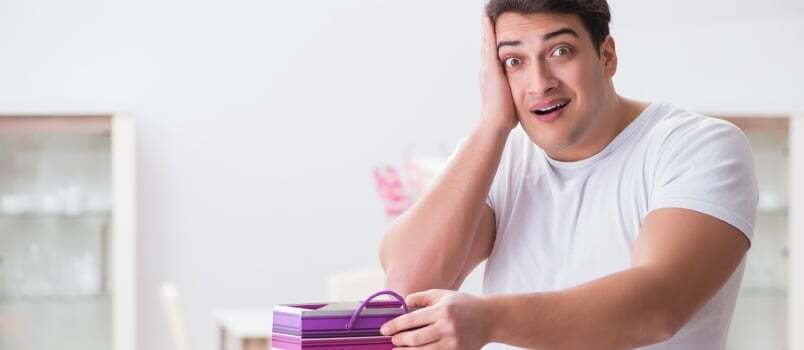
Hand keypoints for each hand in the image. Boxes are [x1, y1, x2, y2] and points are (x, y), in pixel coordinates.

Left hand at [380, 289, 492, 349]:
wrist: (490, 319)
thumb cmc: (463, 304)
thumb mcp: (442, 295)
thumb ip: (421, 298)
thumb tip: (403, 304)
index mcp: (441, 311)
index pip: (411, 320)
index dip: (394, 326)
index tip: (384, 330)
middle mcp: (446, 327)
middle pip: (415, 339)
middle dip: (399, 341)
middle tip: (391, 340)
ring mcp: (452, 343)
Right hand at [480, 12, 517, 132]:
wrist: (495, 124)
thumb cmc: (505, 117)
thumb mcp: (512, 99)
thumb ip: (516, 92)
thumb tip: (528, 95)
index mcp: (492, 76)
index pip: (493, 54)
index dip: (492, 41)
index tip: (494, 29)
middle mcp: (486, 70)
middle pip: (487, 44)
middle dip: (487, 29)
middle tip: (486, 13)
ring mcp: (487, 68)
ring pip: (486, 42)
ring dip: (486, 26)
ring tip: (485, 12)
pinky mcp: (491, 68)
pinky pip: (490, 44)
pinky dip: (488, 31)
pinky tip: (488, 18)